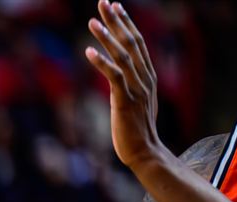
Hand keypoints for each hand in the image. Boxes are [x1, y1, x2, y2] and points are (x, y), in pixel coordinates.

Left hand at [86, 1, 167, 168]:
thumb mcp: (135, 101)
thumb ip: (129, 84)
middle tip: (104, 2)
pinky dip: (102, 63)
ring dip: (106, 37)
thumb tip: (117, 74)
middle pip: (131, 42)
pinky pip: (114, 77)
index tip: (115, 6)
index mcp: (147, 75)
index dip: (126, 23)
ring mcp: (137, 88)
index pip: (137, 42)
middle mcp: (145, 77)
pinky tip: (89, 52)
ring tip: (92, 22)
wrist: (144, 151)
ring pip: (122, 56)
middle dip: (117, 21)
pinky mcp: (126, 100)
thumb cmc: (136, 129)